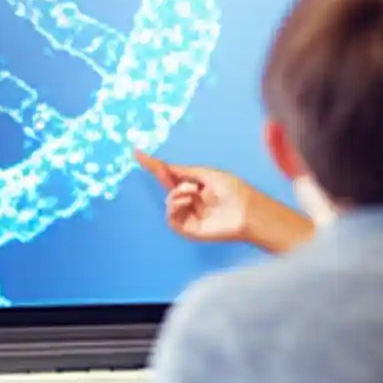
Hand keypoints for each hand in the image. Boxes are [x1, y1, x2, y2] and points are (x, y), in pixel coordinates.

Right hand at [134, 150, 255, 242]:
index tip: (137, 153)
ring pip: (168, 201)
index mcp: (195, 185)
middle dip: (166, 176)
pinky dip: (176, 206)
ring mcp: (188, 214)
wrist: (245, 211)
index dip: (154, 165)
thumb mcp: (207, 174)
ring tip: (194, 192)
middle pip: (167, 186)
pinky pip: (170, 217)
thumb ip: (184, 171)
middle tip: (182, 177)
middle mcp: (189, 199)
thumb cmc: (233, 191)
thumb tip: (166, 166)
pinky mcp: (188, 229)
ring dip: (178, 193)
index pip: (170, 174)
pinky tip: (188, 202)